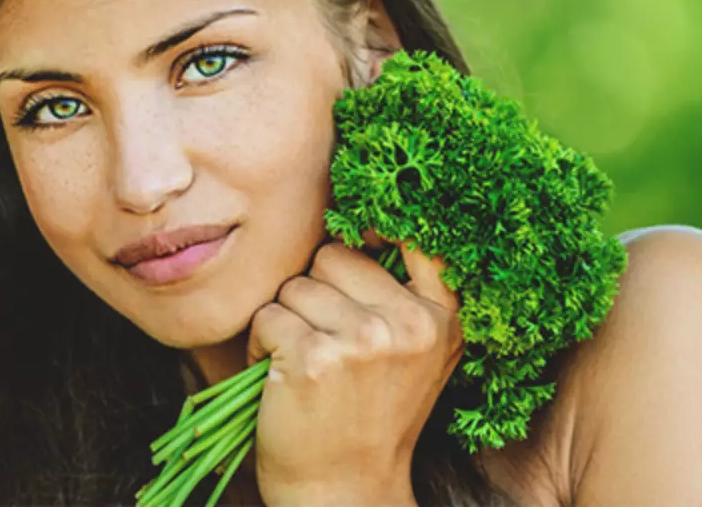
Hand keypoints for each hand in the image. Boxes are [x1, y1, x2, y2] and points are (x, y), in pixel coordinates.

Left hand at [246, 233, 463, 505]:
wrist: (345, 492)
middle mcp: (409, 326)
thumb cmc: (375, 417)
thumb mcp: (423, 356)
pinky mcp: (314, 358)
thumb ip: (415, 295)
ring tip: (303, 362)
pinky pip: (268, 315)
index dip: (379, 226)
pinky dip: (261, 343)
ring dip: (286, 318)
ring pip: (296, 285)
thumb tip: (376, 223)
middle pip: (334, 255)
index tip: (361, 232)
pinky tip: (280, 376)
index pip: (416, 238)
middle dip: (315, 287)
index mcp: (441, 320)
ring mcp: (362, 341)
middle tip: (322, 335)